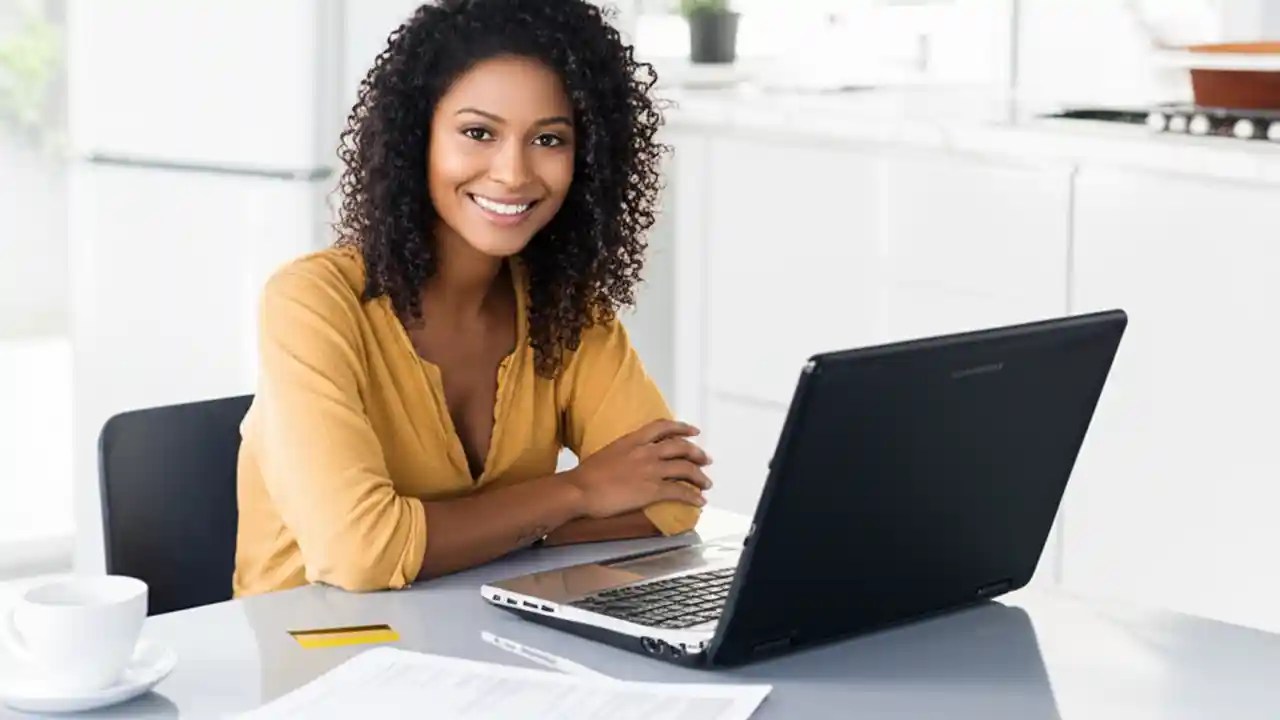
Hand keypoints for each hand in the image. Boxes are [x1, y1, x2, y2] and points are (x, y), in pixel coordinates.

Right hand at [564, 420, 711, 519]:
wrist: (580, 489)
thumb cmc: (586, 476)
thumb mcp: (608, 453)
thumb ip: (624, 453)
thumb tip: (630, 461)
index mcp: (632, 440)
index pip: (662, 426)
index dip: (681, 427)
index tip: (693, 431)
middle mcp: (645, 451)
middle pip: (680, 447)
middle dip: (697, 453)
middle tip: (706, 459)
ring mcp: (650, 470)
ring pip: (685, 469)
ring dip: (700, 476)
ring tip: (707, 483)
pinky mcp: (652, 490)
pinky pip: (680, 491)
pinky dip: (693, 496)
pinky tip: (700, 501)